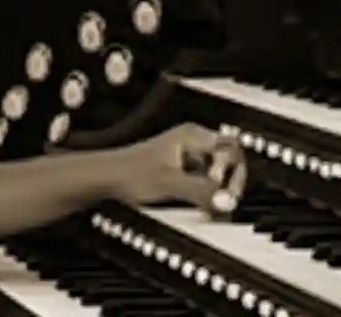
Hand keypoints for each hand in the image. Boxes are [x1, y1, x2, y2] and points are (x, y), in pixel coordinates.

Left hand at [114, 123, 246, 214]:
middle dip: (228, 182)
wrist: (106, 178)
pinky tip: (201, 204)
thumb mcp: (169, 184)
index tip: (229, 193)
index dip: (234, 173)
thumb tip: (228, 200)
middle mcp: (193, 140)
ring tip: (210, 205)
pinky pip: (206, 178)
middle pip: (229, 160)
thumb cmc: (130, 174)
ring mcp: (188, 153)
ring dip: (218, 189)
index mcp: (192, 135)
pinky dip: (207, 191)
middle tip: (222, 202)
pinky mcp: (183, 167)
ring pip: (218, 171)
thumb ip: (200, 191)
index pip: (233, 149)